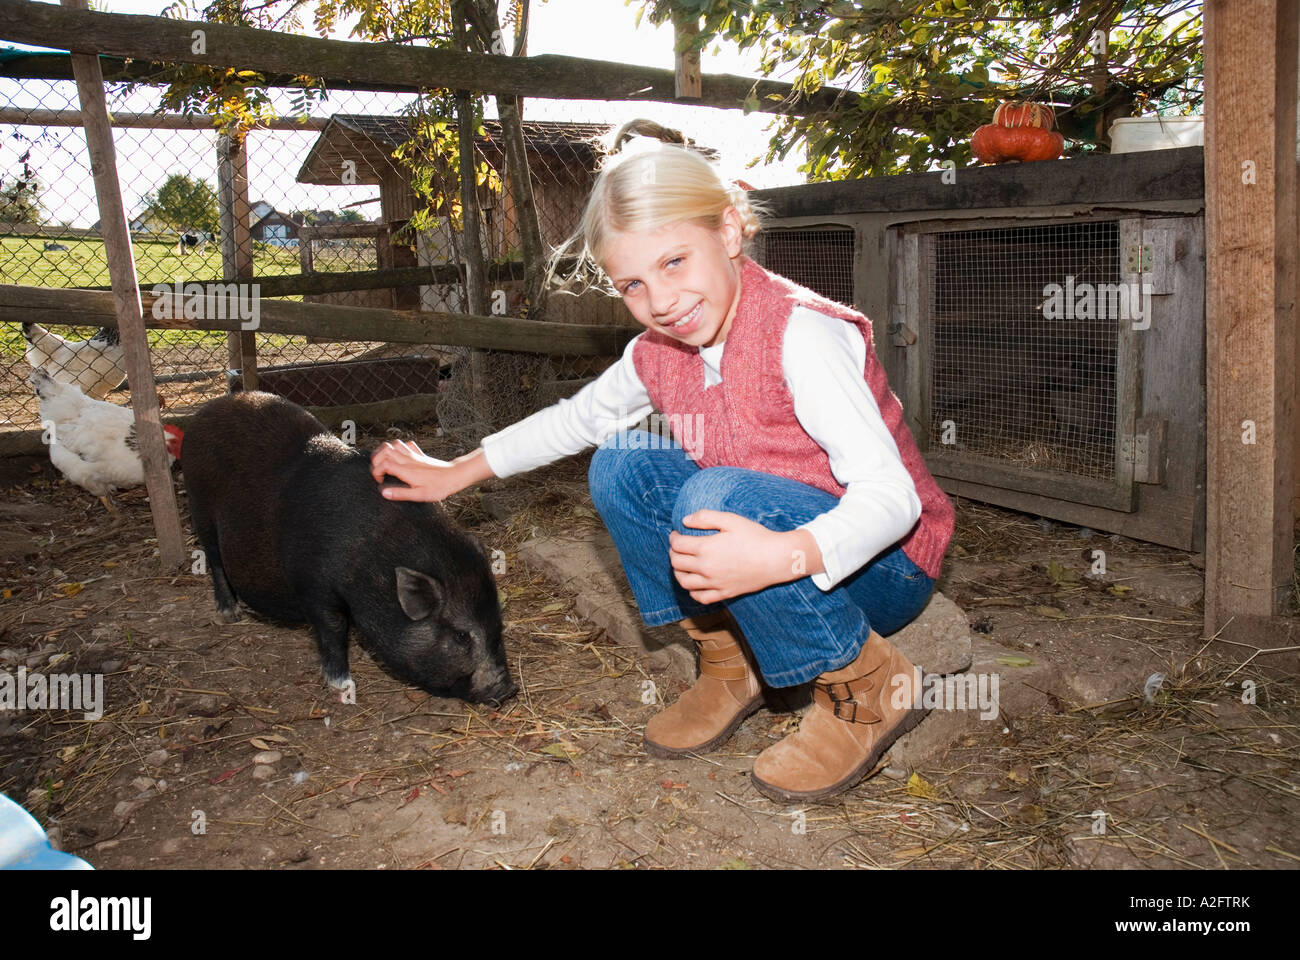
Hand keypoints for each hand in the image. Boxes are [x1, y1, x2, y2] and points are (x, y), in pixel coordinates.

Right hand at [370, 440, 465, 501]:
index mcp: (406, 471)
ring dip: (385, 451)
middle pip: (385, 450)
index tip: (380, 480)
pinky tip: (400, 456)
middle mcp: (408, 460)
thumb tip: (384, 493)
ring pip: (394, 444)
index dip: (376, 471)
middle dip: (376, 459)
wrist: (455, 476)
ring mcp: (414, 455)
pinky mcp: (420, 455)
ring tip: (385, 461)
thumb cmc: (439, 486)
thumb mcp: (419, 495)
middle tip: (378, 470)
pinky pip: (407, 444)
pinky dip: (399, 448)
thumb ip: (400, 493)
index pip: (383, 464)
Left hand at [668, 510, 822, 603]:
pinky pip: (700, 597)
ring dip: (678, 572)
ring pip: (684, 582)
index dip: (673, 537)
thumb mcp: (731, 520)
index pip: (677, 545)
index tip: (677, 534)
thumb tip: (685, 520)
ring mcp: (715, 583)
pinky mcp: (724, 593)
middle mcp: (706, 568)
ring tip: (682, 565)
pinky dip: (692, 591)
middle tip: (678, 547)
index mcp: (706, 548)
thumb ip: (706, 517)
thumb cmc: (755, 536)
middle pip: (677, 563)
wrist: (776, 559)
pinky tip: (695, 583)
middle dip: (673, 553)